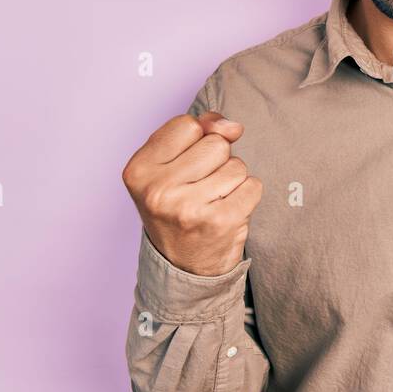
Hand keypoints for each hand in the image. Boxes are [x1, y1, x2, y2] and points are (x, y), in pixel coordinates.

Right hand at [122, 111, 262, 276]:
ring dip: (232, 181)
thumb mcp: (171, 165)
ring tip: (213, 201)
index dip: (197, 140)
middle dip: (217, 162)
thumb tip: (233, 126)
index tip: (186, 166)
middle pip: (216, 144)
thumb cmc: (179, 207)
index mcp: (139, 170)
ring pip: (236, 165)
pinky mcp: (220, 222)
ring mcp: (189, 207)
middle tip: (200, 189)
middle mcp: (158, 189)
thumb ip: (199, 131)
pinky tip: (228, 212)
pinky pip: (253, 186)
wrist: (183, 266)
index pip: (188, 125)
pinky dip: (247, 196)